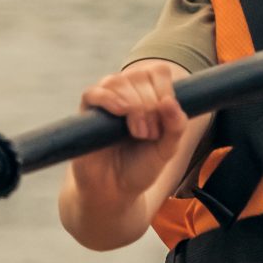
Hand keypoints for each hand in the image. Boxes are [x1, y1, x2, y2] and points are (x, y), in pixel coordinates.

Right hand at [73, 59, 194, 208]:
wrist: (115, 190)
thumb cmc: (140, 167)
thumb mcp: (167, 149)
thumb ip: (176, 126)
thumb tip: (169, 101)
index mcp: (148, 94)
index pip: (158, 72)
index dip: (165, 91)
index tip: (164, 121)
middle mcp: (126, 91)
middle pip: (139, 76)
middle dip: (150, 106)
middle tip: (149, 135)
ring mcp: (105, 100)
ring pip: (118, 82)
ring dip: (134, 106)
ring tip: (138, 133)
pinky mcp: (87, 112)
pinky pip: (94, 93)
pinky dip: (108, 99)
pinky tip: (120, 112)